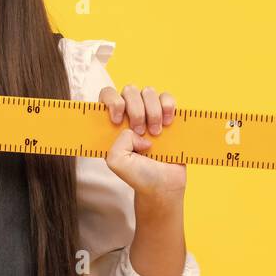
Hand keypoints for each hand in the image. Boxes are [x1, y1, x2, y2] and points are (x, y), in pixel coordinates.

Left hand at [100, 83, 187, 209]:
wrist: (164, 185)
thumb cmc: (138, 174)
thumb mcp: (116, 162)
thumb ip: (117, 142)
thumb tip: (135, 131)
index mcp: (112, 123)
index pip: (107, 95)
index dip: (112, 102)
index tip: (117, 120)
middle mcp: (129, 115)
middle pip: (129, 90)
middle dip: (136, 110)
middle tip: (141, 131)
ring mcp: (149, 113)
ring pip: (148, 92)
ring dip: (153, 112)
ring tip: (156, 133)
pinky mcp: (167, 115)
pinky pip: (167, 97)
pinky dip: (168, 107)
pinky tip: (168, 123)